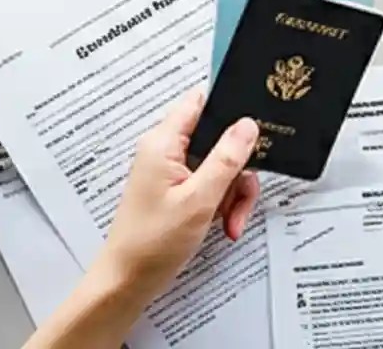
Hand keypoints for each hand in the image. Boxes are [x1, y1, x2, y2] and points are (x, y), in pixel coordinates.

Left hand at [93, 92, 261, 301]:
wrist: (127, 282)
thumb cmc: (151, 244)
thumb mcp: (199, 199)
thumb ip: (226, 158)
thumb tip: (247, 125)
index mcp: (163, 143)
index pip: (199, 101)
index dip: (229, 105)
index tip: (255, 120)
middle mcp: (166, 152)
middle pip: (219, 139)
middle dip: (238, 168)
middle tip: (242, 192)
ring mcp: (173, 172)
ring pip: (221, 165)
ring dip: (234, 192)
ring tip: (232, 219)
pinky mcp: (179, 190)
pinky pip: (213, 185)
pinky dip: (225, 203)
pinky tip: (226, 224)